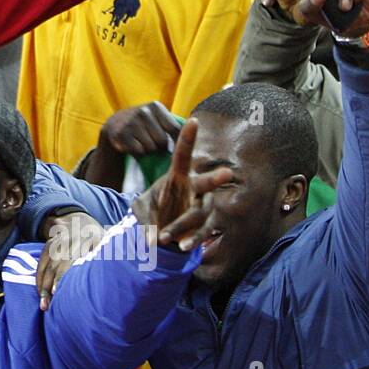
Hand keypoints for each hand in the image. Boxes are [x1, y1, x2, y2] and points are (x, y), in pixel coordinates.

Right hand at [36, 212, 106, 310]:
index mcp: (91, 240)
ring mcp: (59, 240)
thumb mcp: (110, 248)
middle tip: (49, 306)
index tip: (60, 293)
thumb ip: (111, 262)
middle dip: (52, 285)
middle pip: (58, 264)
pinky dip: (39, 276)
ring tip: (43, 304)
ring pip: (48, 264)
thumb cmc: (103, 244)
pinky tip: (40, 291)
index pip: (75, 260)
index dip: (65, 276)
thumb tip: (117, 284)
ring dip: (43, 285)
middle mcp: (73, 239)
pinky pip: (42, 261)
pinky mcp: (49, 243)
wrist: (83, 222)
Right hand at [99, 101, 181, 156]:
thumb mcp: (158, 118)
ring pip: (150, 148)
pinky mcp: (120, 134)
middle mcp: (143, 112)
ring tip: (142, 143)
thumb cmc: (145, 124)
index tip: (176, 147)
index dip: (177, 142)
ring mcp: (130, 122)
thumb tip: (197, 136)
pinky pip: (138, 151)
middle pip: (162, 141)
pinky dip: (138, 153)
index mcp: (156, 107)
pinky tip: (133, 145)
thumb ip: (174, 125)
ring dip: (149, 150)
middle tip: (152, 143)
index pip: (175, 130)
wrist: (115, 123)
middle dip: (160, 146)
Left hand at [130, 118, 232, 250]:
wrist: (163, 228)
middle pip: (205, 183)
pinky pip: (202, 232)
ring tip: (163, 236)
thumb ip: (143, 218)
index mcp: (177, 175)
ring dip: (181, 225)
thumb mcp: (142, 208)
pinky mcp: (203, 224)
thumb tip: (148, 240)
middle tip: (227, 174)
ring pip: (199, 213)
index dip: (188, 138)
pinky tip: (183, 247)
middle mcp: (193, 189)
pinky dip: (192, 240)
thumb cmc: (154, 209)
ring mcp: (201, 207)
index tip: (194, 121)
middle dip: (215, 179)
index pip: (183, 155)